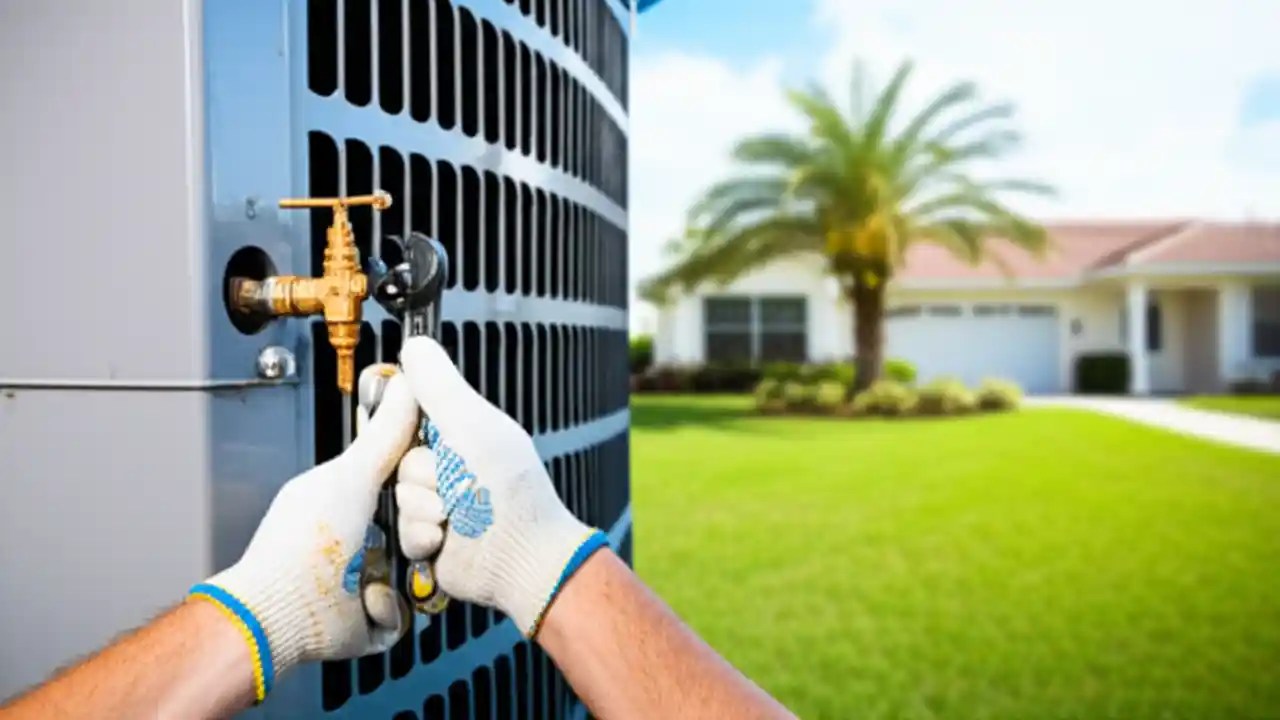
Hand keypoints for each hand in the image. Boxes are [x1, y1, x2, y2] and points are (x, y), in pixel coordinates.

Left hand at [189, 368, 419, 702]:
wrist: (281, 610)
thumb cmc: (302, 542)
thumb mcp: (353, 475)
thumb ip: (386, 434)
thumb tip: (408, 383)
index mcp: (350, 499)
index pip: (405, 484)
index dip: (423, 485)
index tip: (429, 484)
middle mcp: (358, 538)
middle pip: (421, 527)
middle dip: (423, 531)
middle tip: (412, 531)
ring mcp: (364, 579)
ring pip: (420, 569)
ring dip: (411, 569)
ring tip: (383, 567)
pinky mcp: (371, 619)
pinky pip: (405, 611)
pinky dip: (390, 606)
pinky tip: (366, 597)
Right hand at [395, 337, 608, 636]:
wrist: (519, 557)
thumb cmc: (507, 490)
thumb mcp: (471, 425)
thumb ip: (440, 385)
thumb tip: (415, 344)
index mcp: (463, 432)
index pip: (412, 415)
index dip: (409, 425)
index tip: (421, 433)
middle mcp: (452, 465)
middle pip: (400, 458)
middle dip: (424, 474)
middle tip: (454, 482)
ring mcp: (441, 503)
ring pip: (399, 495)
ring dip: (424, 507)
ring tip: (454, 515)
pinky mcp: (431, 538)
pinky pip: (403, 529)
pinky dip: (423, 535)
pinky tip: (447, 538)